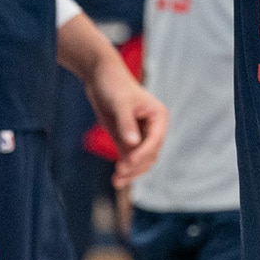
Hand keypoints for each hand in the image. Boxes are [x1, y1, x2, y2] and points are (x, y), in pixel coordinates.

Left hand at [80, 53, 167, 187]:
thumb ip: (126, 123)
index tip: (127, 163)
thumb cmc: (114, 86)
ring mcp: (141, 135)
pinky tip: (117, 179)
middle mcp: (153, 127)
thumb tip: (133, 144)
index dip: (143, 153)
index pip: (156, 140)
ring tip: (116, 181)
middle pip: (150, 154)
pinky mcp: (128, 139)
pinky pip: (130, 158)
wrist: (100, 78)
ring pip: (142, 160)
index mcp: (158, 116)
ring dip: (132, 171)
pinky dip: (125, 169)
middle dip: (136, 166)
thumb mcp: (120, 103)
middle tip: (118, 174)